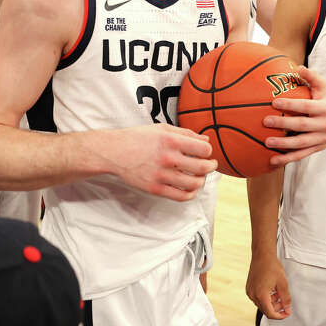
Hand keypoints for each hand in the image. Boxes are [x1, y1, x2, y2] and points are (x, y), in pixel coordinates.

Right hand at [100, 125, 216, 200]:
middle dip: (211, 166)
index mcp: (171, 140)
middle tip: (210, 165)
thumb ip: (185, 133)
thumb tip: (207, 141)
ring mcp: (161, 175)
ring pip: (195, 184)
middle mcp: (167, 158)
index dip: (208, 151)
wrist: (114, 152)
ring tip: (198, 176)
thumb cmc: (138, 138)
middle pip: (203, 168)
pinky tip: (190, 188)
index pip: (204, 149)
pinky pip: (181, 196)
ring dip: (201, 180)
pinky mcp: (155, 189)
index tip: (204, 152)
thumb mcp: (162, 128)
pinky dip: (191, 193)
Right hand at [246, 250, 290, 318]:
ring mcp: (250, 291)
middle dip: (276, 309)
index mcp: (261, 295)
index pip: (271, 313)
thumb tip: (287, 309)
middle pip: (266, 310)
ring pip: (262, 304)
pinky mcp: (249, 288)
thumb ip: (286, 299)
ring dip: (271, 303)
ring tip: (279, 293)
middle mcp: (253, 294)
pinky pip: (258, 298)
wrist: (262, 255)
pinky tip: (272, 290)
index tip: (287, 313)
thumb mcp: (283, 284)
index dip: (280, 316)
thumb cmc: (271, 266)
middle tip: (284, 302)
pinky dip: (266, 298)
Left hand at [263, 66, 325, 165]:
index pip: (307, 106)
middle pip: (302, 125)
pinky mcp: (317, 149)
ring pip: (301, 143)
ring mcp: (321, 139)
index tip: (274, 102)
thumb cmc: (324, 100)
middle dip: (283, 123)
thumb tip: (299, 68)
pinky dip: (287, 159)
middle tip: (265, 121)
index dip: (291, 104)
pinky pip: (301, 155)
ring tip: (266, 142)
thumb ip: (312, 77)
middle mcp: (325, 125)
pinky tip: (273, 160)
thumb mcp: (322, 87)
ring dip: (283, 144)